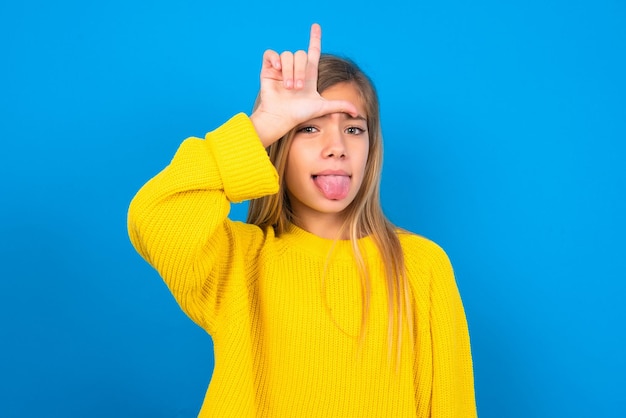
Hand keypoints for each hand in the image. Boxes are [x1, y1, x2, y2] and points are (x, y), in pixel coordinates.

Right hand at [250, 23, 358, 146]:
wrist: (281, 118)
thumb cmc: (299, 114)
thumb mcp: (322, 107)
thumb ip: (340, 105)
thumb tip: (357, 112)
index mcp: (308, 74)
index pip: (313, 51)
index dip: (315, 38)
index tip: (316, 26)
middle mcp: (295, 69)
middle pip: (300, 54)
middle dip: (300, 71)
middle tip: (298, 88)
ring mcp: (281, 69)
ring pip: (287, 55)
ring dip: (289, 71)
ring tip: (289, 87)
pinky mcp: (268, 70)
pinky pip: (271, 54)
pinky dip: (274, 58)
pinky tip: (277, 69)